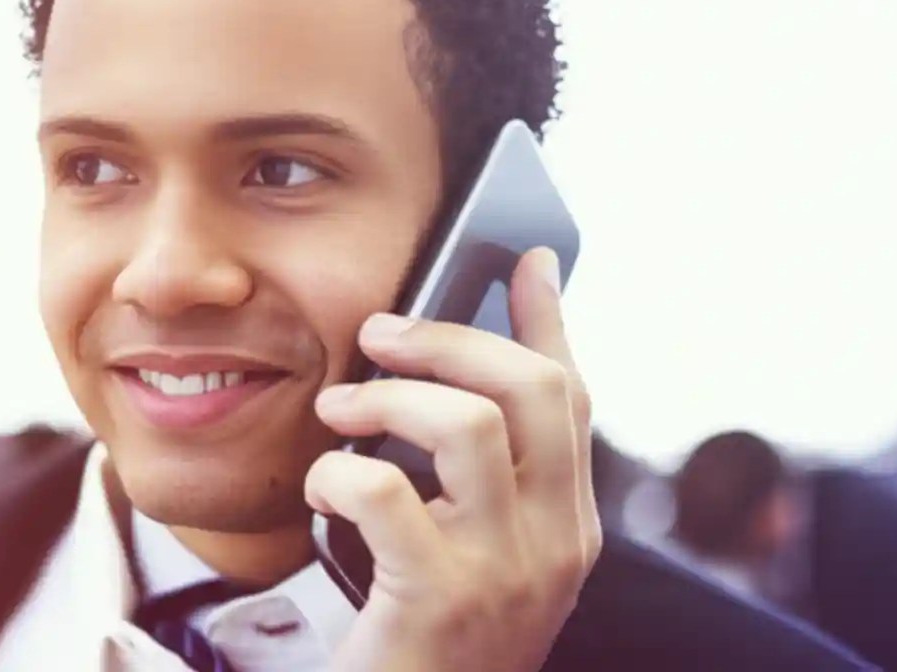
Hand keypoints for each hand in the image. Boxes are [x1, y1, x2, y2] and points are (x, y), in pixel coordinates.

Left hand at [306, 247, 600, 671]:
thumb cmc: (431, 636)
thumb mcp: (483, 553)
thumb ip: (485, 473)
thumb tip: (460, 373)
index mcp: (569, 524)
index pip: (573, 397)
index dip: (549, 320)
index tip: (530, 262)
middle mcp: (556, 542)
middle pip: (532, 389)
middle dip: (448, 339)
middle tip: (380, 334)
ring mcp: (506, 571)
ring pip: (468, 423)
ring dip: (388, 397)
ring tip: (340, 409)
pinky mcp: (439, 598)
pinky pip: (384, 491)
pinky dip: (339, 471)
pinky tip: (323, 486)